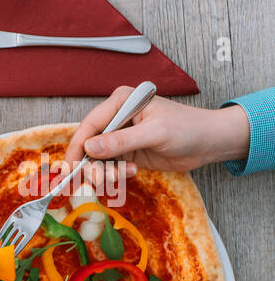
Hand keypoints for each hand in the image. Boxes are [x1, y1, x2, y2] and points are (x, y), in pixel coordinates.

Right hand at [64, 85, 250, 173]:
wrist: (209, 142)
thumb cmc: (187, 129)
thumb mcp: (154, 134)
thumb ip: (121, 141)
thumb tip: (89, 148)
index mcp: (121, 102)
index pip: (90, 125)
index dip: (78, 146)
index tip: (71, 167)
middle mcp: (117, 117)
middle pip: (89, 143)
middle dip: (93, 164)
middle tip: (102, 178)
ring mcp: (120, 135)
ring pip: (97, 158)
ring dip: (106, 171)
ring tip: (125, 174)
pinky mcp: (126, 151)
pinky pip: (109, 166)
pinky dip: (116, 173)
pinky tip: (133, 171)